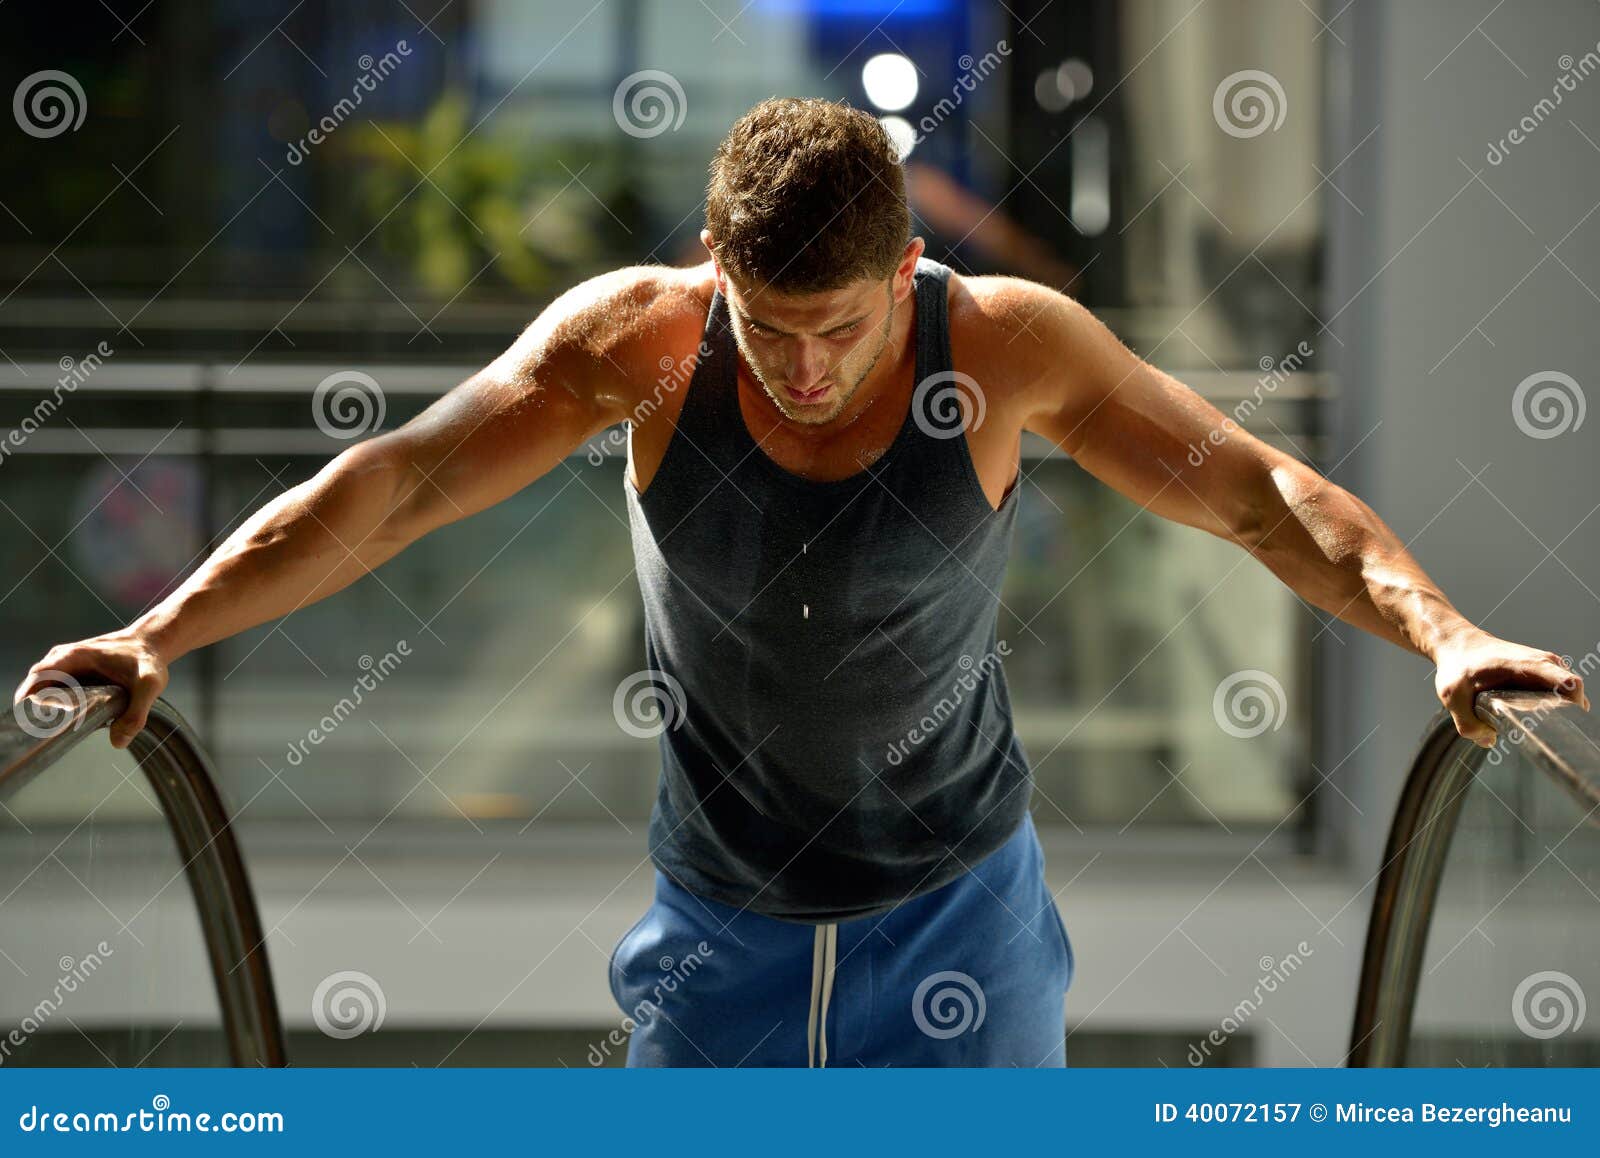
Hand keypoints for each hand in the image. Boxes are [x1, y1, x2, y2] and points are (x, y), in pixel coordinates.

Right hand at [12, 629, 171, 748]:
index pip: (37, 678)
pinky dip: (58, 711)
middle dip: (37, 712)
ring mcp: (65, 670)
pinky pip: (55, 696)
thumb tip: (118, 742)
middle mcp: (62, 662)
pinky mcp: (72, 679)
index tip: (34, 722)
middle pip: (35, 690)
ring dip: (47, 713)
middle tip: (47, 736)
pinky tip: (69, 727)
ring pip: (44, 694)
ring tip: (57, 734)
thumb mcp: (149, 685)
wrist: (151, 644)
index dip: (29, 700)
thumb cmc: (147, 660)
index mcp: (72, 657)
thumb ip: (136, 714)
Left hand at [1432, 628, 1587, 747]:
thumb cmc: (1458, 665)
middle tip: (1541, 735)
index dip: (1573, 707)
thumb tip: (1489, 741)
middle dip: (1564, 718)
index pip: (1570, 684)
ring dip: (1555, 714)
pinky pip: (1557, 695)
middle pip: (1573, 696)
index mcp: (1530, 665)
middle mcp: (1545, 665)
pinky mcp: (1542, 676)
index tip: (1560, 727)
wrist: (1457, 644)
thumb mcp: (1453, 695)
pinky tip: (1530, 721)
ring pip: (1565, 697)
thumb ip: (1467, 723)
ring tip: (1533, 728)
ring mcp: (1546, 669)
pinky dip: (1549, 709)